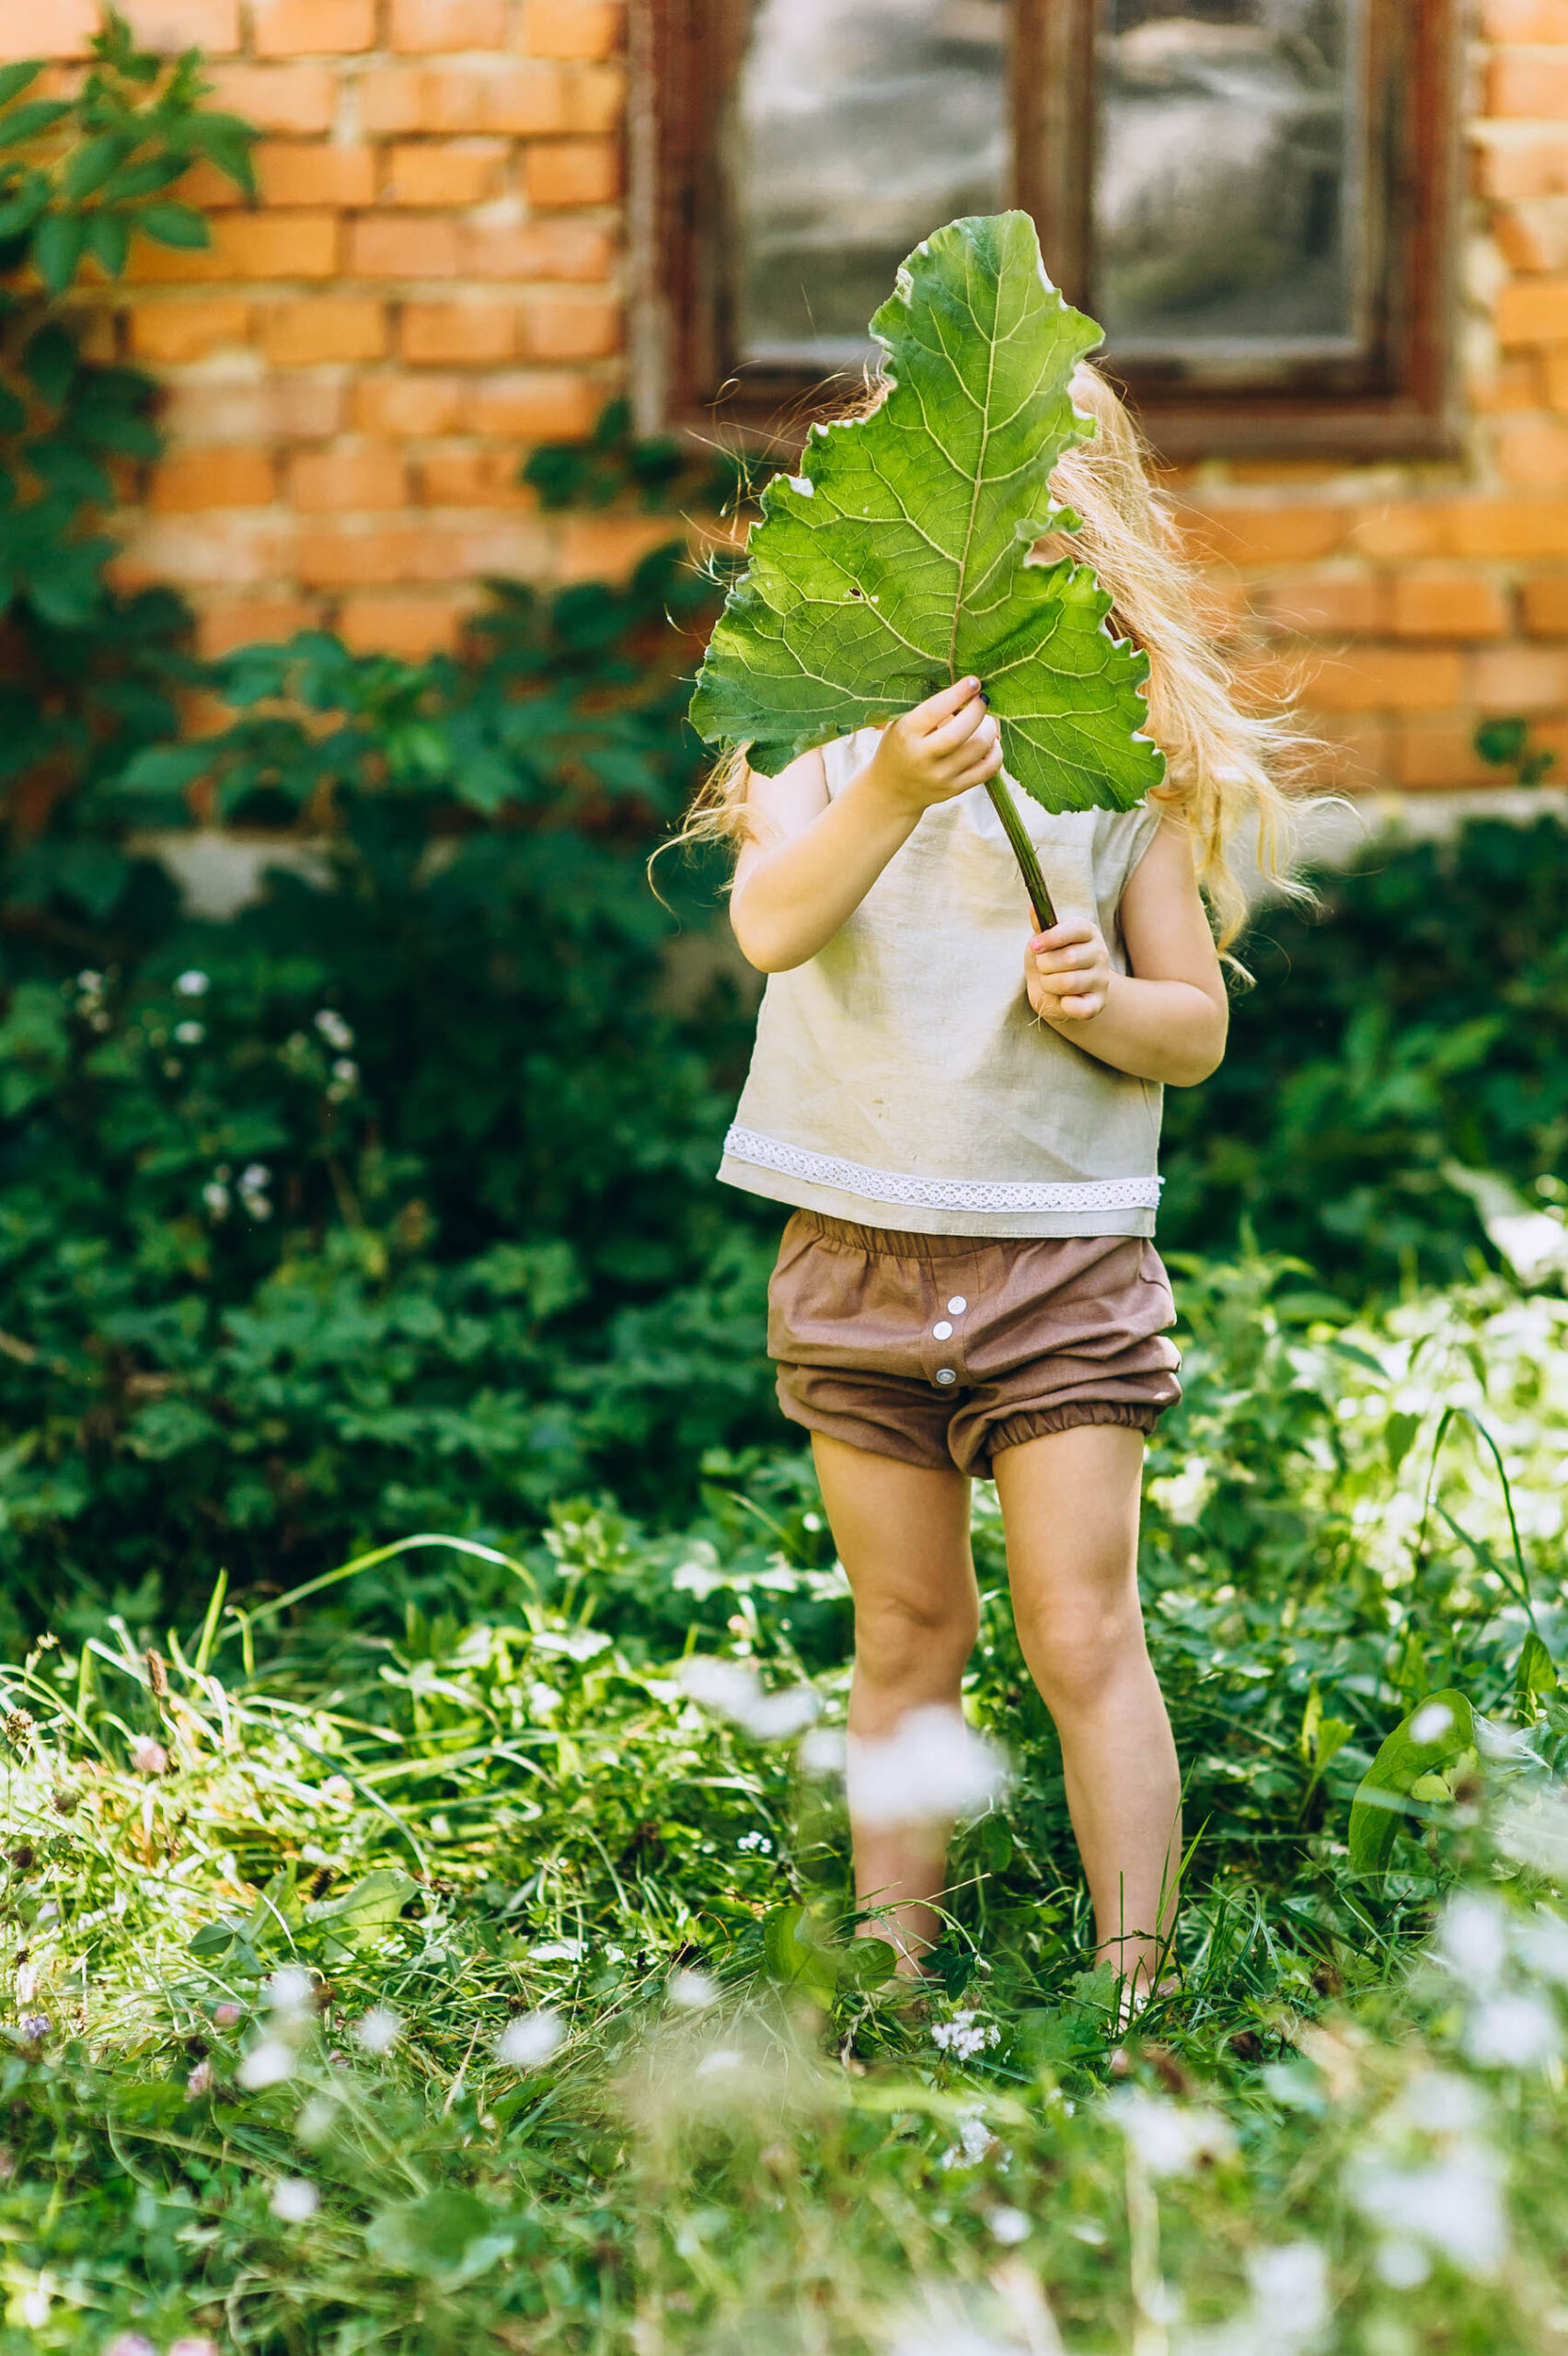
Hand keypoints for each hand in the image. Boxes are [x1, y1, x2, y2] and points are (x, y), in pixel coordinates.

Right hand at [864, 677, 1003, 815]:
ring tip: (986, 722)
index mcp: (905, 734)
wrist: (892, 789)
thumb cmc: (901, 745)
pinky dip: (996, 752)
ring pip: (979, 748)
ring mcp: (940, 776)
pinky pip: (988, 769)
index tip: (973, 682)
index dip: (958, 693)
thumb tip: (969, 689)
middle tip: (982, 700)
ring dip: (989, 729)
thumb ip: (929, 708)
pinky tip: (991, 743)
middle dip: (978, 711)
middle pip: (960, 732)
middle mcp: (922, 757)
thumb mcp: (901, 723)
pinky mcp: (954, 789)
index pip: (935, 710)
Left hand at [1025, 918, 1112, 1023]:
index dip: (1052, 938)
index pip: (1075, 929)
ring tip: (1050, 983)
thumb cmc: (1049, 962)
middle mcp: (1100, 953)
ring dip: (1049, 984)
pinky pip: (1081, 1007)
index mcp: (1087, 932)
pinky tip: (1063, 1001)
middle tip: (1043, 968)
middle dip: (1045, 965)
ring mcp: (1101, 979)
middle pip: (1068, 958)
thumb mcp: (1042, 942)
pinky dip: (1066, 1006)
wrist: (1057, 994)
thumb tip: (1033, 907)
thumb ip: (1040, 926)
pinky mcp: (1098, 1002)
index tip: (1034, 946)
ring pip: (1069, 982)